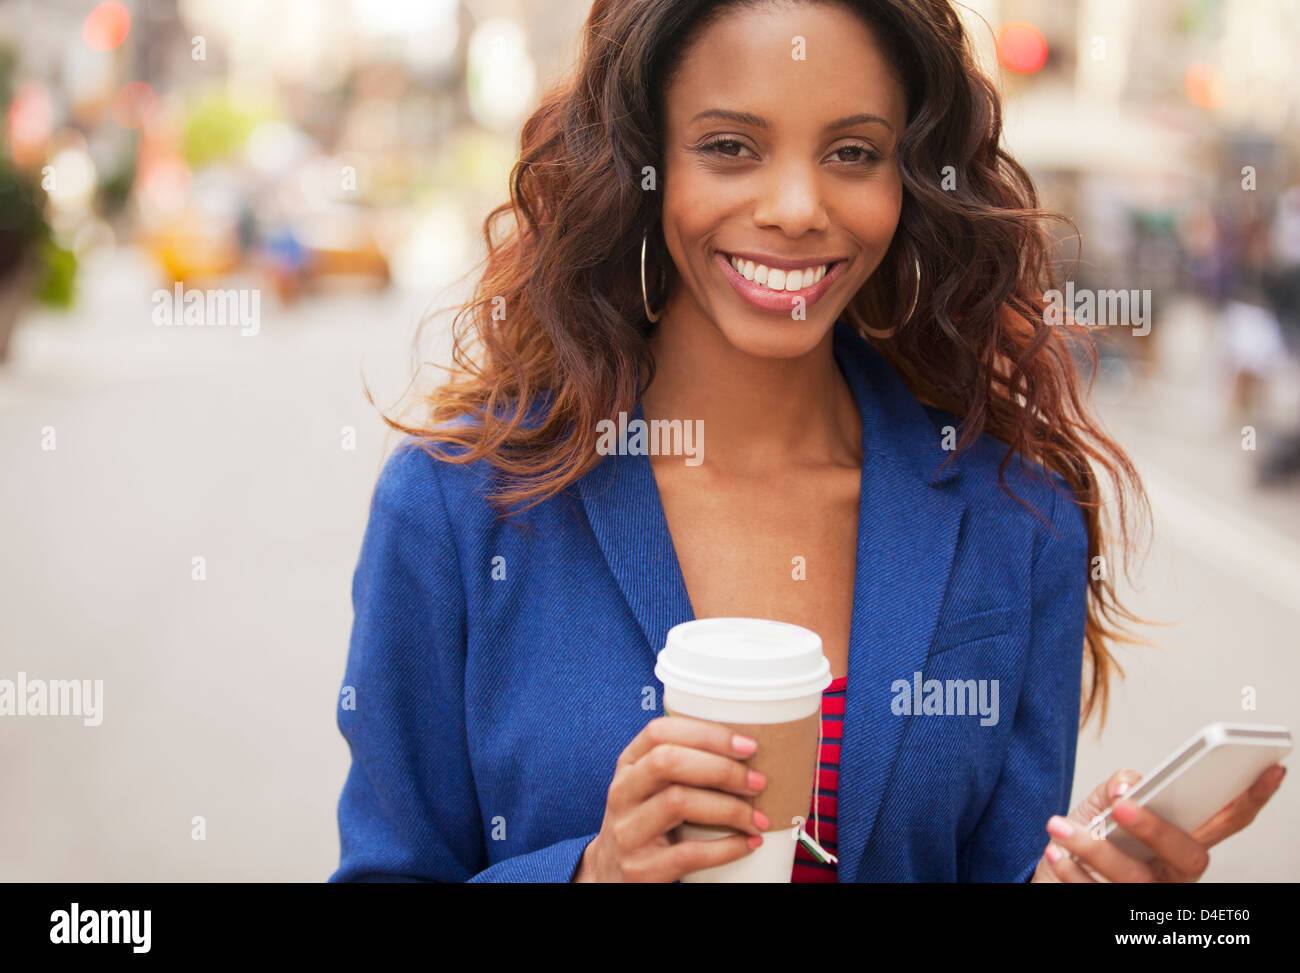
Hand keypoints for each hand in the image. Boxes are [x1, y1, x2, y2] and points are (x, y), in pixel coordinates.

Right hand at [572, 715, 767, 881]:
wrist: (610, 876)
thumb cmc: (646, 823)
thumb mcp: (649, 787)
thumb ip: (680, 765)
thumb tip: (746, 750)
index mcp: (628, 765)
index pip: (659, 732)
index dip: (706, 734)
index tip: (747, 745)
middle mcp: (622, 793)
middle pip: (668, 762)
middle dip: (721, 768)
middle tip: (757, 781)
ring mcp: (627, 832)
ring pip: (678, 802)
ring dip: (730, 808)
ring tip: (759, 818)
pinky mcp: (640, 868)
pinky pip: (689, 852)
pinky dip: (727, 847)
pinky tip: (749, 843)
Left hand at [1031, 763, 1287, 881]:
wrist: (1053, 868)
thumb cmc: (1091, 834)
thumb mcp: (1105, 802)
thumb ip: (1122, 784)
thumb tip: (1131, 784)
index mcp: (1184, 840)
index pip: (1228, 820)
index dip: (1253, 798)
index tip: (1269, 768)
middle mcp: (1175, 872)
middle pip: (1190, 857)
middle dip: (1157, 831)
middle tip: (1121, 807)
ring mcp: (1149, 894)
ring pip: (1136, 879)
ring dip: (1095, 851)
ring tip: (1059, 827)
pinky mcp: (1117, 910)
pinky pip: (1098, 895)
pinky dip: (1072, 871)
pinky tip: (1056, 851)